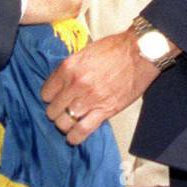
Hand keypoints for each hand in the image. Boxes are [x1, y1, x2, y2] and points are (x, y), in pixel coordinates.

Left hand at [42, 30, 165, 145]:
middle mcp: (76, 85)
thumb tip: (62, 82)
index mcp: (69, 68)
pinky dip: (75, 137)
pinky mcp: (105, 111)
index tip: (53, 98)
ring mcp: (90, 100)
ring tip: (68, 123)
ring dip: (64, 124)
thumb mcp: (85, 53)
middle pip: (53, 110)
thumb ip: (71, 69)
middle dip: (55, 112)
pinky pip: (82, 130)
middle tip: (61, 111)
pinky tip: (73, 137)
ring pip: (64, 122)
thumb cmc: (115, 49)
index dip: (49, 97)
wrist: (139, 53)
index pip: (46, 92)